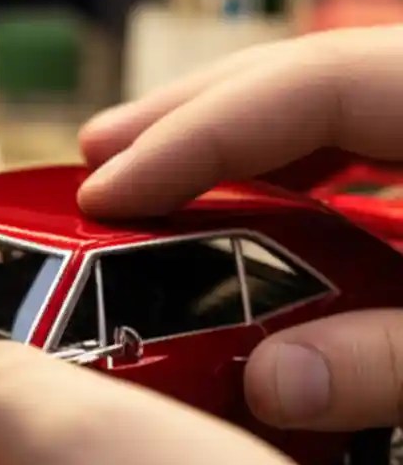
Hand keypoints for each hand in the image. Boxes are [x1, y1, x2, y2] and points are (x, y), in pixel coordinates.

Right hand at [78, 26, 402, 431]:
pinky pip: (352, 147)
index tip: (108, 193)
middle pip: (297, 79)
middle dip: (182, 119)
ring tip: (141, 180)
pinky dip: (279, 174)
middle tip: (92, 165)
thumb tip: (275, 385)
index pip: (312, 84)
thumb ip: (394, 363)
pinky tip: (239, 215)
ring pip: (319, 110)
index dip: (196, 135)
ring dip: (221, 146)